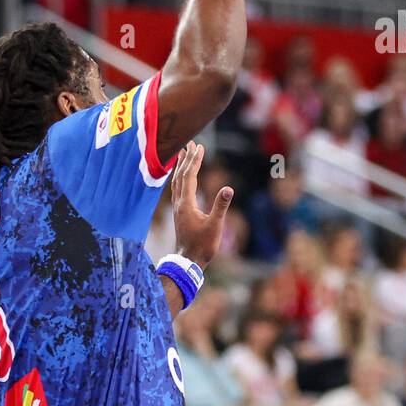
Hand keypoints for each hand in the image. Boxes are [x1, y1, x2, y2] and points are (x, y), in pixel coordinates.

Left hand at [170, 141, 233, 266]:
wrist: (189, 261)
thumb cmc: (203, 245)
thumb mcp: (215, 226)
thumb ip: (220, 206)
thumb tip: (228, 188)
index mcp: (186, 203)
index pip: (189, 176)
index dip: (195, 161)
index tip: (200, 147)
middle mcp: (179, 203)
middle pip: (181, 175)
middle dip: (186, 159)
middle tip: (191, 143)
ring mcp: (178, 207)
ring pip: (177, 181)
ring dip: (181, 166)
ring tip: (184, 154)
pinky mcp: (179, 212)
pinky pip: (177, 189)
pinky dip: (179, 178)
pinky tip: (182, 177)